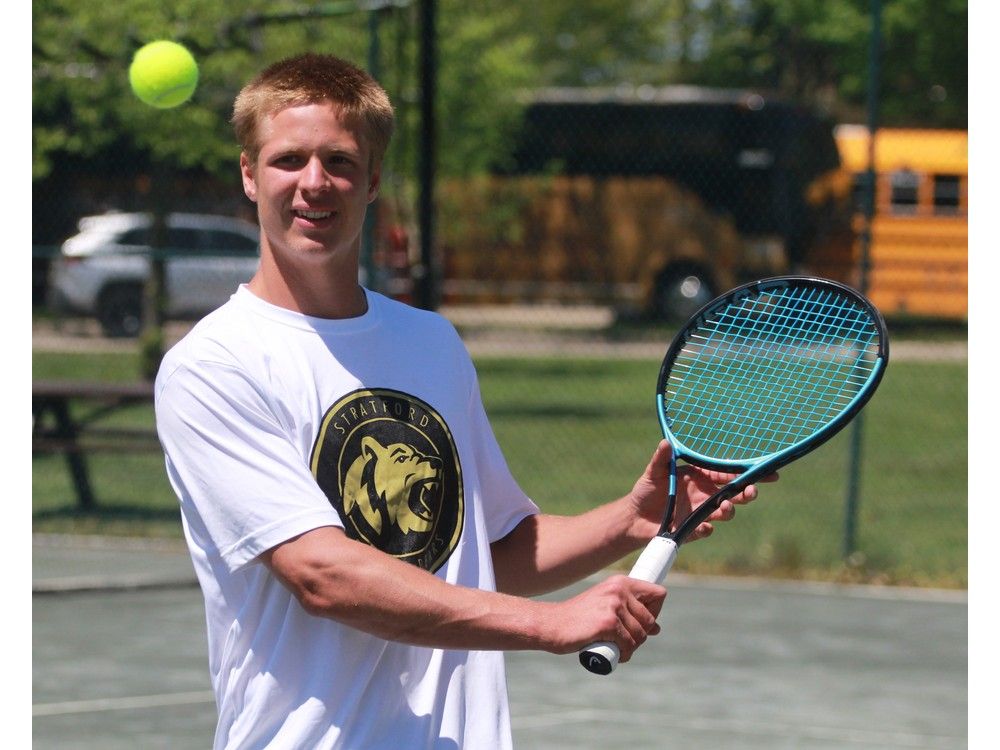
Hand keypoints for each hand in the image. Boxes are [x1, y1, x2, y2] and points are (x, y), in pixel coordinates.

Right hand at [544, 575, 665, 662]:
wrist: (551, 624)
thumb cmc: (578, 617)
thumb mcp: (605, 605)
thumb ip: (629, 611)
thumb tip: (657, 628)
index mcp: (620, 582)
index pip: (659, 594)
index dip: (654, 611)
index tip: (640, 622)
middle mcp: (619, 590)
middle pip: (651, 619)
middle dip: (641, 634)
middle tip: (623, 640)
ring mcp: (613, 606)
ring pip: (641, 635)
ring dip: (632, 647)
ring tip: (617, 648)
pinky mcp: (607, 624)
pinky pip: (629, 645)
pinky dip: (625, 654)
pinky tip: (615, 654)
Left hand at [627, 440, 775, 542]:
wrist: (634, 517)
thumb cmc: (646, 490)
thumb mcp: (654, 472)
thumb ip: (661, 459)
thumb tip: (666, 442)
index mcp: (701, 478)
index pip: (728, 474)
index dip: (747, 473)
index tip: (768, 472)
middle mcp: (705, 496)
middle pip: (734, 494)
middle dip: (746, 493)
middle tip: (751, 492)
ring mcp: (700, 514)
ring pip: (724, 512)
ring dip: (729, 510)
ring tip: (725, 507)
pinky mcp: (691, 530)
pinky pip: (704, 531)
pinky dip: (706, 529)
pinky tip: (705, 527)